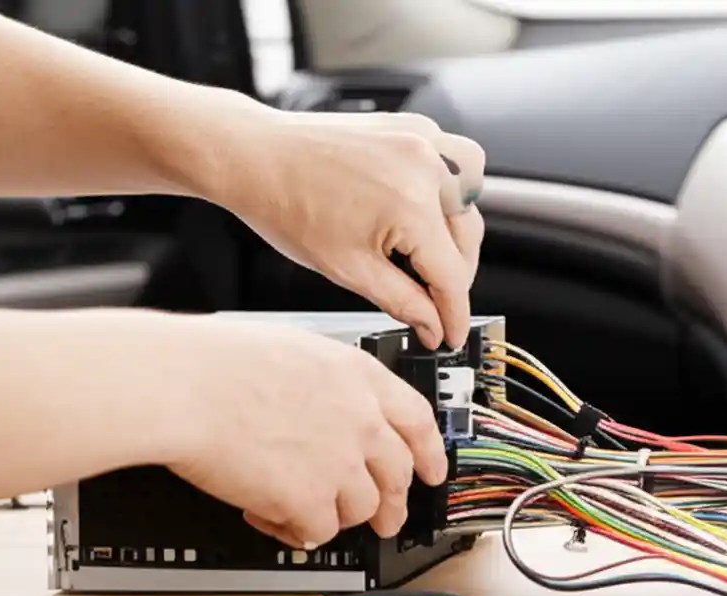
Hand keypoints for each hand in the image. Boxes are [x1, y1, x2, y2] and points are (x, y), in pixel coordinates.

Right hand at [158, 314, 447, 547]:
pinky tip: (268, 516)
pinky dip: (293, 531)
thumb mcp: (298, 350)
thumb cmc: (218, 362)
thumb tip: (331, 408)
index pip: (418, 422)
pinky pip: (317, 533)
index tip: (433, 471)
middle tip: (384, 519)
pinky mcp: (310, 501)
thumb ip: (330, 384)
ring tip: (302, 512)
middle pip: (397, 476)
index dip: (430, 453)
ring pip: (360, 509)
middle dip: (392, 504)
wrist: (186, 389)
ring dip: (335, 516)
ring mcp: (340, 464)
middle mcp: (361, 422)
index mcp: (361, 379)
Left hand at [211, 108, 485, 350]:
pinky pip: (455, 165)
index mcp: (411, 205)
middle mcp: (427, 167)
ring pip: (471, 202)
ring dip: (458, 234)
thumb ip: (403, 302)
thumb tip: (434, 326)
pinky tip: (425, 211)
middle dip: (452, 279)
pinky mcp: (416, 128)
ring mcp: (424, 141)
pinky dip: (449, 194)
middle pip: (467, 242)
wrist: (256, 154)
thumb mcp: (348, 269)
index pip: (452, 276)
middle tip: (430, 304)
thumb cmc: (286, 203)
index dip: (454, 315)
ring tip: (429, 256)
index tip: (452, 335)